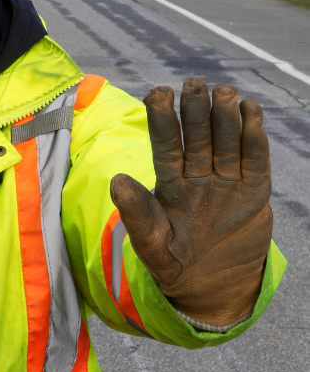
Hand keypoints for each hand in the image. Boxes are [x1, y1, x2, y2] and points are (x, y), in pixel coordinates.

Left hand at [110, 79, 272, 326]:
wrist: (210, 287)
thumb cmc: (172, 264)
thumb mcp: (150, 242)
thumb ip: (136, 213)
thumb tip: (116, 180)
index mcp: (169, 185)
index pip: (165, 146)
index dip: (162, 119)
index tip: (158, 91)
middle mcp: (197, 177)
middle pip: (197, 137)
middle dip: (195, 110)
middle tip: (195, 84)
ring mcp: (227, 183)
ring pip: (226, 143)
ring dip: (225, 117)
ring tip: (225, 92)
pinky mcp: (254, 193)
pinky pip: (255, 162)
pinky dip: (254, 139)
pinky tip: (251, 113)